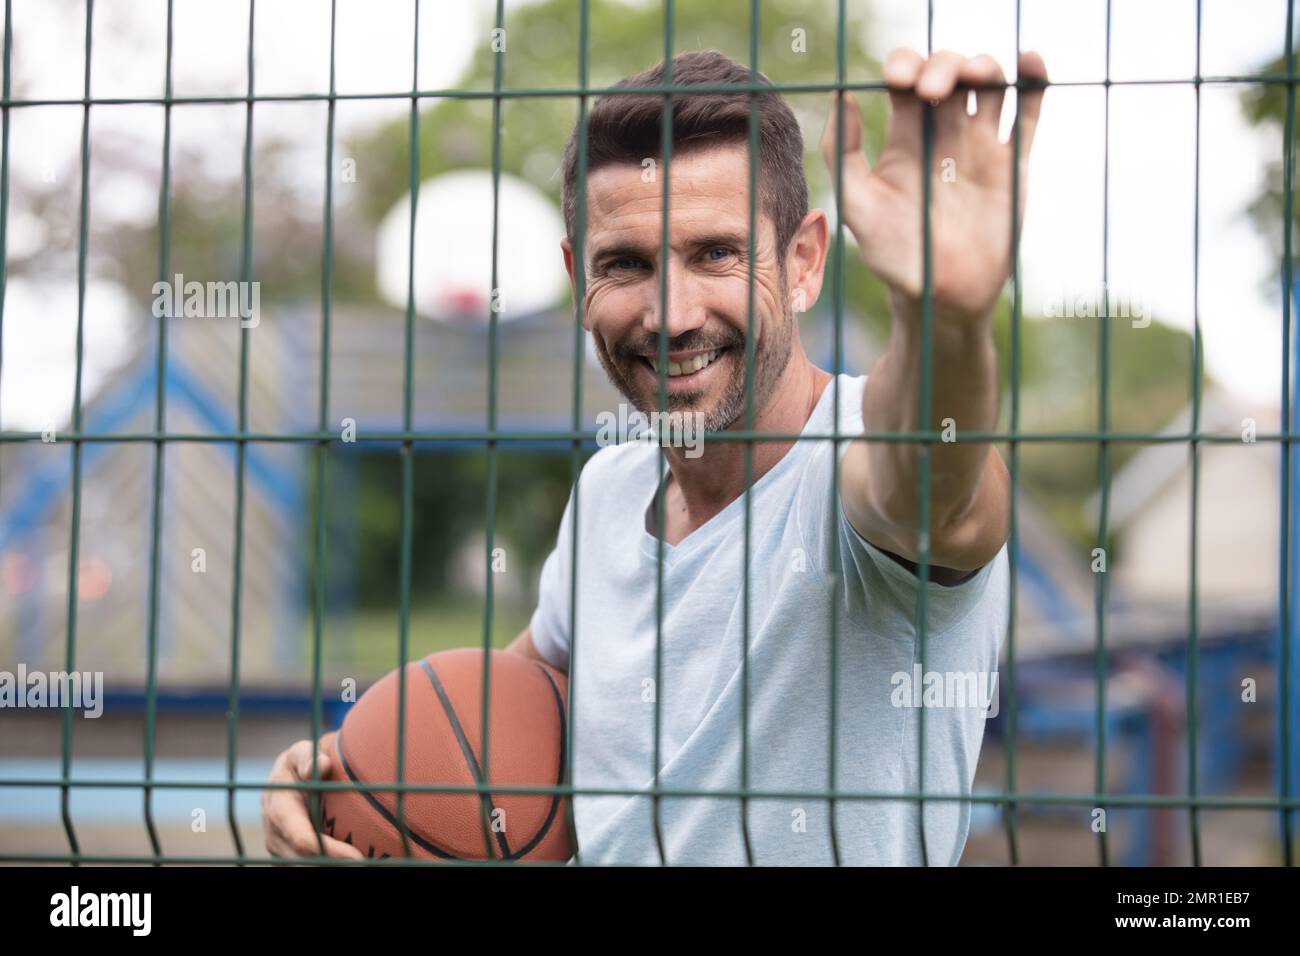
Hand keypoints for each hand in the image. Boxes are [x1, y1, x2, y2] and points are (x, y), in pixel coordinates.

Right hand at [262, 731, 364, 860]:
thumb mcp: (301, 752)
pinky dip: (327, 862)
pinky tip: (347, 859)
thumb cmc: (300, 761)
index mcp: (278, 809)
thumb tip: (321, 764)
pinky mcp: (286, 855)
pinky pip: (306, 864)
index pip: (302, 838)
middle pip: (304, 859)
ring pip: (304, 865)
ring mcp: (279, 847)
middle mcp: (274, 833)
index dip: (329, 850)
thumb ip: (308, 756)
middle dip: (334, 862)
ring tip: (359, 860)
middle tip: (365, 862)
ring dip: (331, 863)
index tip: (357, 856)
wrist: (284, 777)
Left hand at [820, 48, 1046, 322]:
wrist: (942, 298)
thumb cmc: (894, 257)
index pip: (905, 80)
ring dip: (983, 66)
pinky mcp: (1014, 163)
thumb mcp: (858, 207)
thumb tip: (842, 93)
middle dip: (941, 66)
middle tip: (931, 92)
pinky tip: (1029, 59)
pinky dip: (1034, 80)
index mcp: (903, 139)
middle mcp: (942, 135)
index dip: (903, 65)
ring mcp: (980, 145)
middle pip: (947, 72)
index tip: (897, 80)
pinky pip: (1029, 112)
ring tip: (975, 77)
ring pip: (988, 84)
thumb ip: (842, 154)